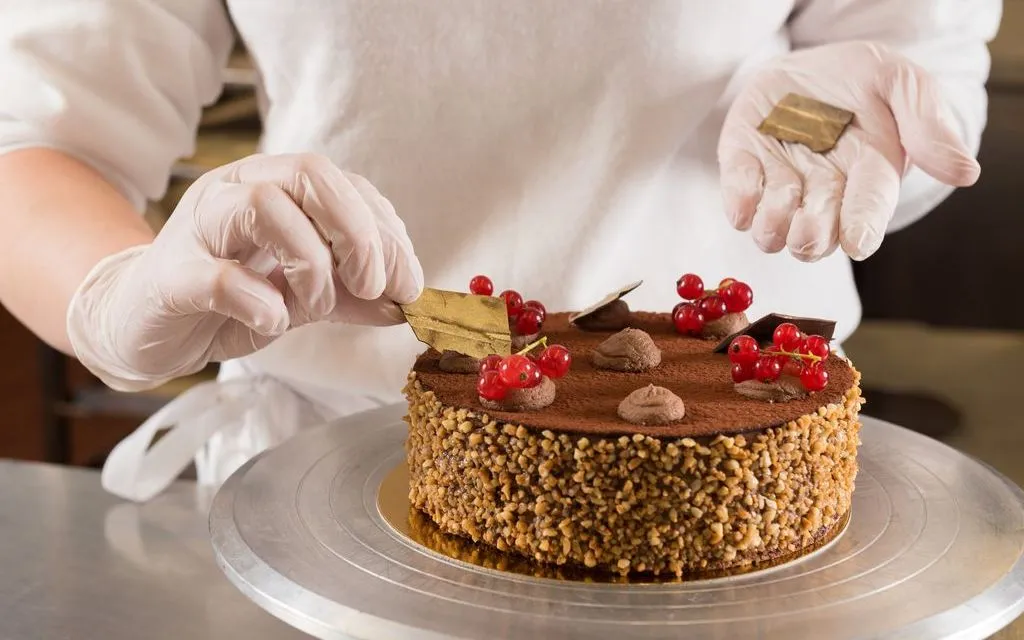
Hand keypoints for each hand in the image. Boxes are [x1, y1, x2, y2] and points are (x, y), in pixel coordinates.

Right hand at [67, 153, 422, 390]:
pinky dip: (259, 300)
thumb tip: (404, 303)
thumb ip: (351, 295)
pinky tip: (272, 320)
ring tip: (315, 304)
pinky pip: (219, 276)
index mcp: (274, 187)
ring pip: (265, 206)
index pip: (344, 184)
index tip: (408, 283)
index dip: (386, 230)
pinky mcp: (171, 276)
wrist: (141, 327)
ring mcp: (198, 226)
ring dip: (311, 262)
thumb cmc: (226, 302)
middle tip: (371, 285)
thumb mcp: (302, 296)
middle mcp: (236, 191)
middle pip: (308, 173)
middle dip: (357, 232)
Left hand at [717, 41, 979, 261]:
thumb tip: (965, 172)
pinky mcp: (744, 175)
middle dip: (812, 235)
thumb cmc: (859, 80)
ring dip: (774, 220)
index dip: (861, 229)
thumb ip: (926, 122)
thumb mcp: (898, 81)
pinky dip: (740, 200)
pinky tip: (750, 173)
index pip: (868, 213)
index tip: (857, 242)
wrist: (804, 65)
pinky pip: (736, 206)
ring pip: (772, 235)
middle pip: (816, 240)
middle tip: (811, 216)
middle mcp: (824, 195)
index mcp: (869, 177)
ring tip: (783, 185)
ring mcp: (782, 189)